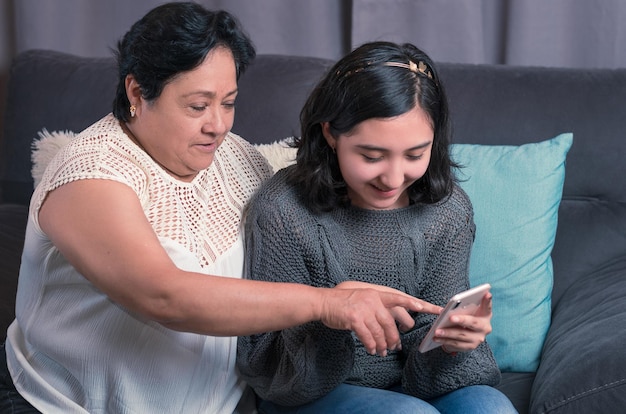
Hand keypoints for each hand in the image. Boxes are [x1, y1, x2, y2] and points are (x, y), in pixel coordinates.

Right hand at [321, 281, 440, 356]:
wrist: (324, 302)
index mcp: (377, 294)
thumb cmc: (343, 303)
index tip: (431, 308)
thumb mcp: (363, 299)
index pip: (400, 299)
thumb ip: (377, 308)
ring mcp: (364, 309)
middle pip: (391, 323)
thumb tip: (392, 326)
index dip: (416, 304)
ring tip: (382, 352)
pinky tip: (372, 350)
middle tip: (395, 347)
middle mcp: (372, 299)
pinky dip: (372, 346)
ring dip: (382, 345)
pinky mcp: (355, 319)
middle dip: (394, 338)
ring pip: (380, 332)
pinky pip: (368, 337)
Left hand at [433, 292, 492, 353]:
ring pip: (462, 335)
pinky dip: (446, 341)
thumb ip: (463, 307)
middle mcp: (485, 327)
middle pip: (473, 323)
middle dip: (462, 320)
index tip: (486, 293)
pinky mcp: (471, 346)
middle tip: (451, 317)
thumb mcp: (467, 310)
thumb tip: (449, 307)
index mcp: (485, 315)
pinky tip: (437, 338)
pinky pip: (457, 344)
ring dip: (448, 333)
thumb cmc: (466, 317)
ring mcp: (479, 338)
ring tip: (437, 331)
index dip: (487, 300)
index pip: (487, 306)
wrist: (467, 334)